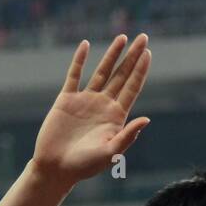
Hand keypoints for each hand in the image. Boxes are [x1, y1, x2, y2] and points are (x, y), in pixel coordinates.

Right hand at [31, 34, 151, 187]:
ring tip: (122, 37)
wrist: (56, 168)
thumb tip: (147, 119)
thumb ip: (128, 136)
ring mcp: (85, 100)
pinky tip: (86, 45)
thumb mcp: (110, 153)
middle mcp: (103, 106)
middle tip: (143, 37)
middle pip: (122, 75)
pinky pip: (74, 75)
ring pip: (102, 71)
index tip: (148, 53)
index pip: (132, 88)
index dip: (140, 71)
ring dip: (112, 54)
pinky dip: (79, 60)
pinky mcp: (67, 99)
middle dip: (132, 56)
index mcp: (116, 117)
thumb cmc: (85, 166)